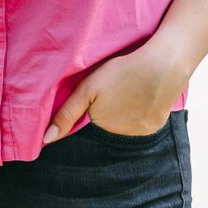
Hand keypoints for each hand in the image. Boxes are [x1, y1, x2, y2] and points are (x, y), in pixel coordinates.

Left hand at [42, 43, 186, 143]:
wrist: (162, 67)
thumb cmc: (122, 72)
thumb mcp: (88, 88)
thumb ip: (67, 114)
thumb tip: (45, 141)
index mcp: (100, 125)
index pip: (89, 121)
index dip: (92, 107)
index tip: (101, 95)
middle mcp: (119, 136)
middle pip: (107, 124)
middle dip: (108, 111)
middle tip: (117, 88)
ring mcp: (138, 133)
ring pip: (124, 125)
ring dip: (125, 113)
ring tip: (130, 90)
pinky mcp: (155, 127)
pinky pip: (142, 123)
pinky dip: (141, 112)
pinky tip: (143, 96)